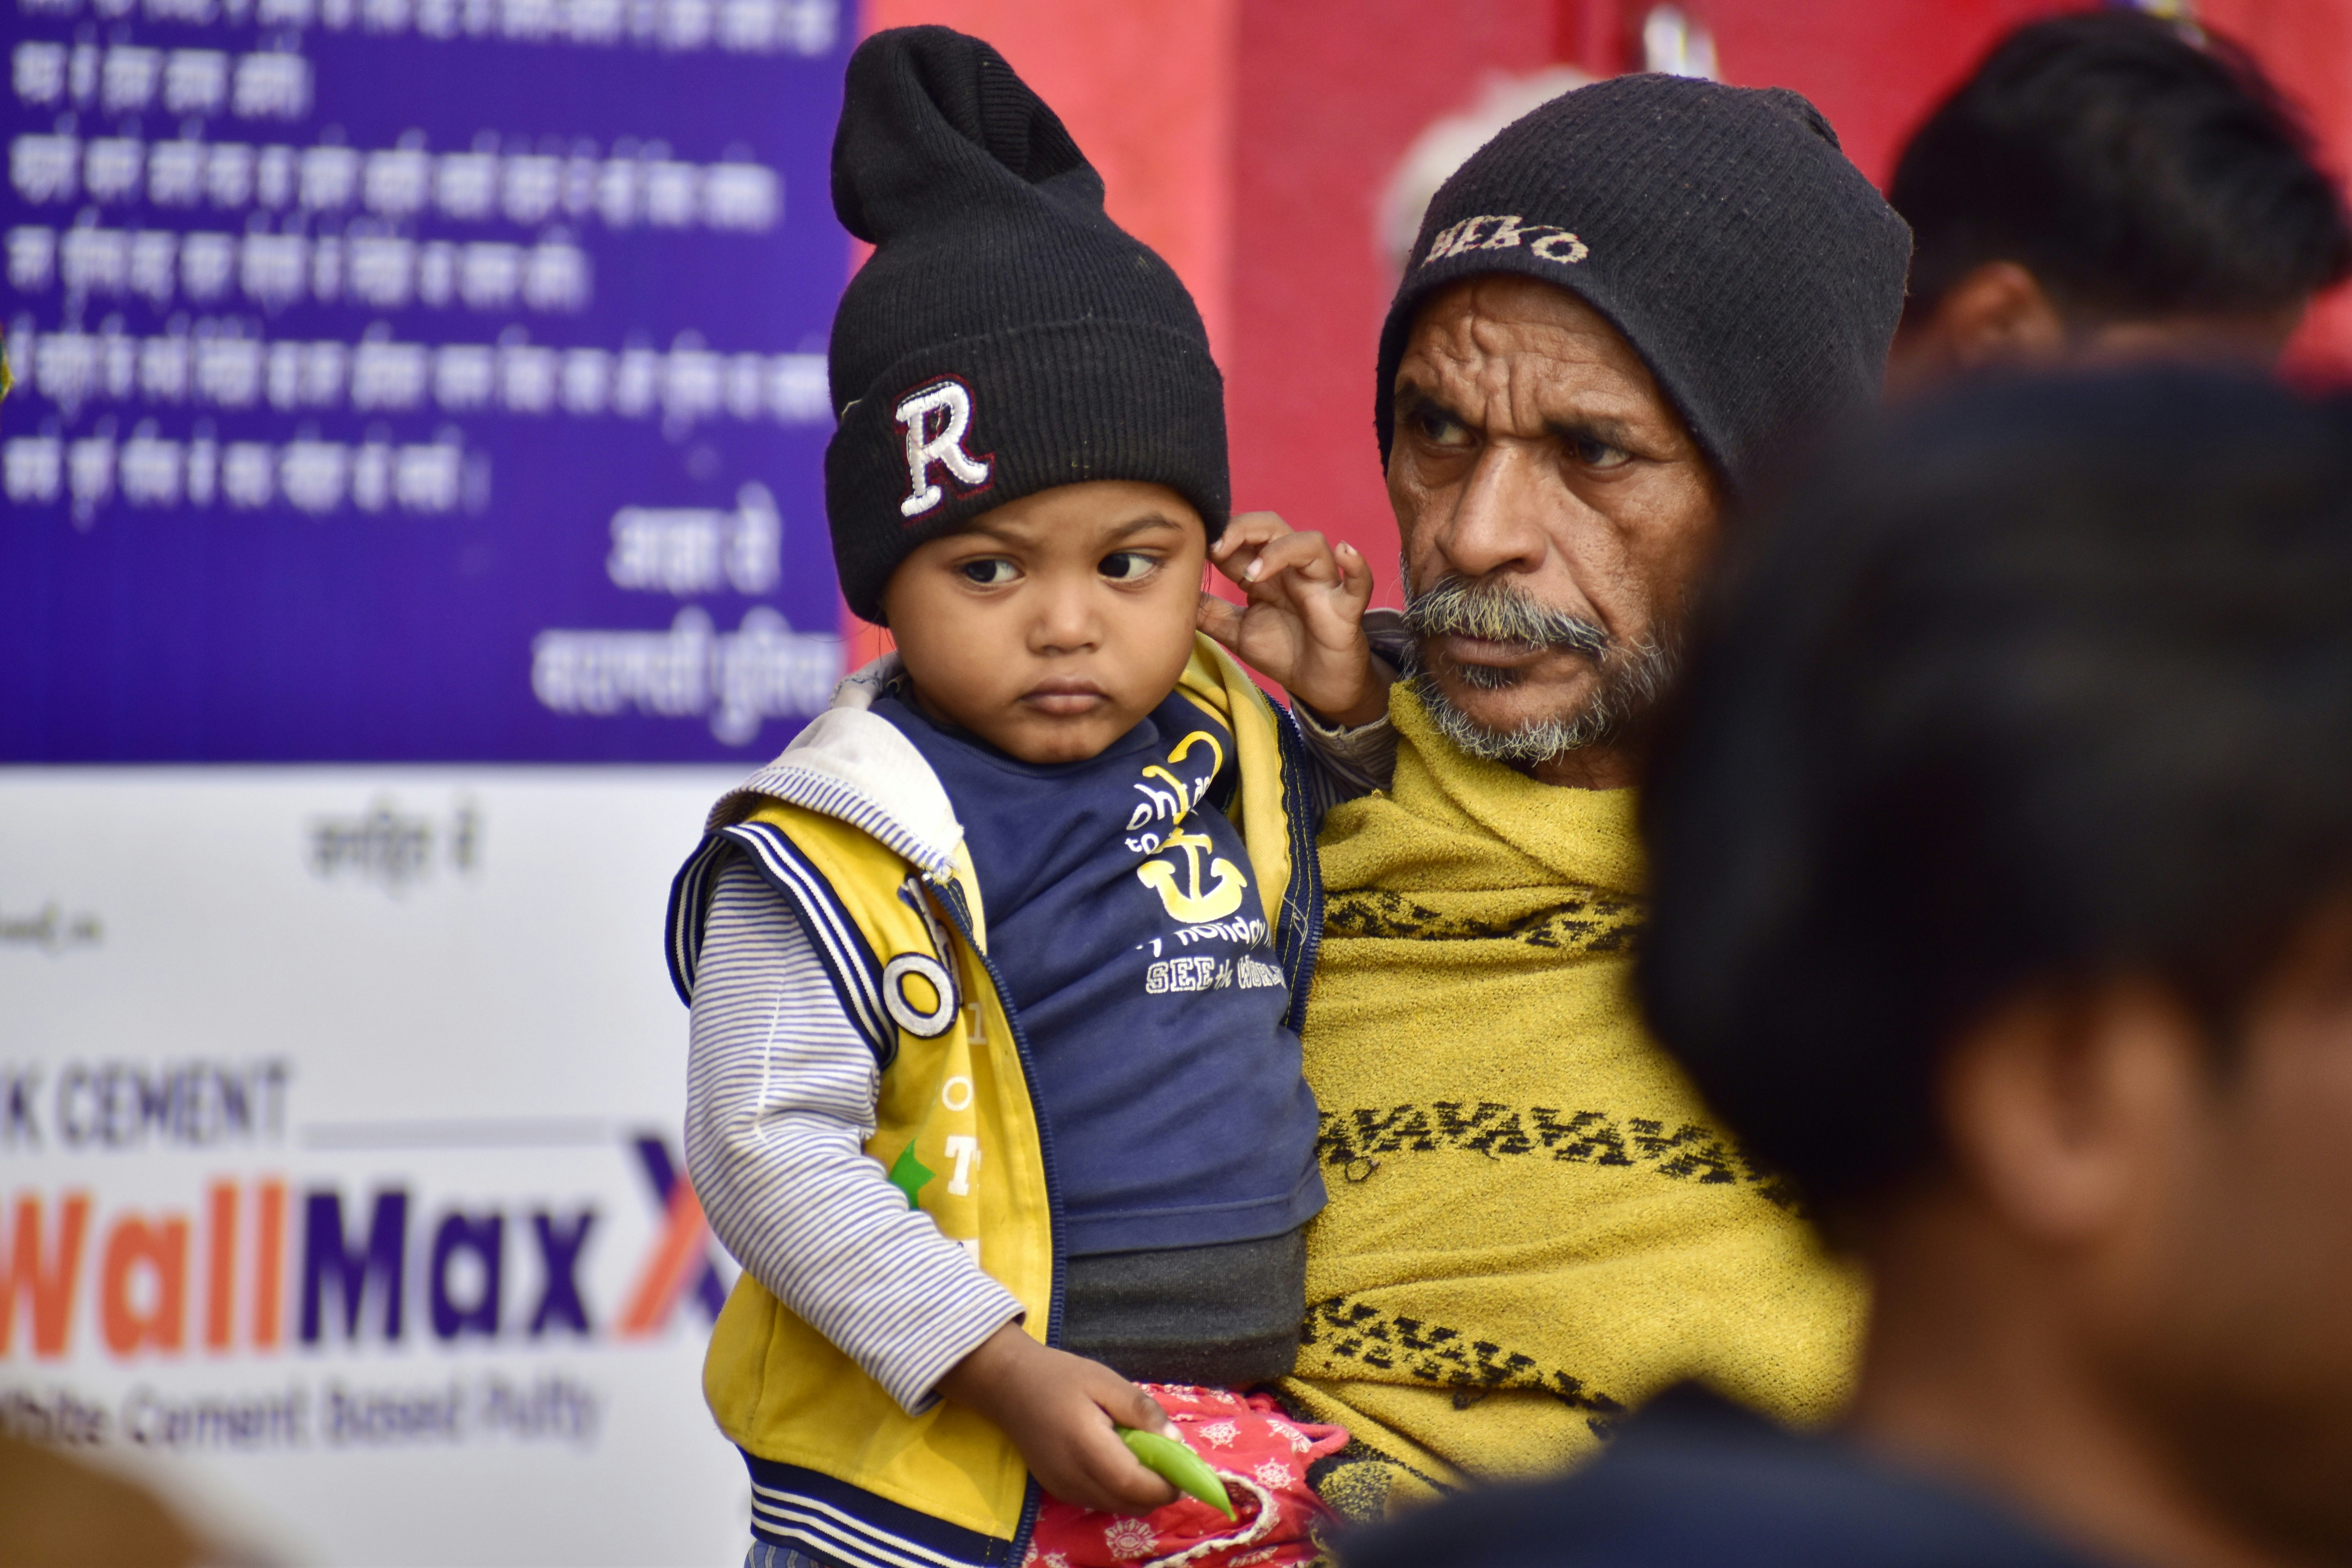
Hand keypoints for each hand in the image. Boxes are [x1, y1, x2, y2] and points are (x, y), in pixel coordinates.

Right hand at [936, 1321, 1181, 1513]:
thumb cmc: (1059, 1377)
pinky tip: (1118, 1459)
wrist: (1008, 1385)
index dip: (1167, 1485)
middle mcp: (1073, 1478)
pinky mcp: (1057, 1491)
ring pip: (1116, 1507)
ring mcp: (1063, 1489)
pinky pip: (1100, 1501)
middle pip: (1130, 1504)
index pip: (1136, 1486)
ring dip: (1139, 1492)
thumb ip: (1141, 1411)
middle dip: (1158, 1490)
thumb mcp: (1106, 1380)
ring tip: (1143, 1454)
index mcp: (1087, 1447)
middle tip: (1169, 1458)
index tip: (1185, 1466)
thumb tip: (1177, 1442)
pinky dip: (1119, 1490)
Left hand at [1198, 511, 1385, 727]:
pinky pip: (1359, 582)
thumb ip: (1209, 613)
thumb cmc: (1284, 653)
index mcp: (1265, 574)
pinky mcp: (1346, 608)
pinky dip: (1356, 566)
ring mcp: (1321, 586)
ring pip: (1311, 544)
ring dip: (1281, 550)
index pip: (1241, 539)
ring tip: (1254, 573)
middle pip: (1273, 527)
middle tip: (1217, 546)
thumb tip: (1173, 593)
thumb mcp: (1237, 633)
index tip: (1195, 545)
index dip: (1220, 536)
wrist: (1320, 687)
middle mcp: (1292, 571)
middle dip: (1244, 529)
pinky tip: (1345, 553)